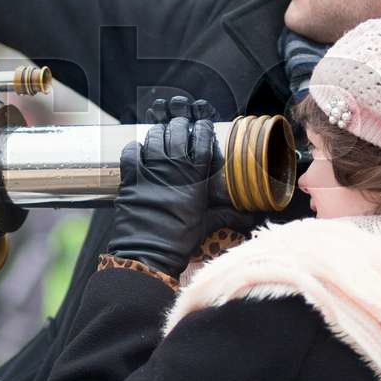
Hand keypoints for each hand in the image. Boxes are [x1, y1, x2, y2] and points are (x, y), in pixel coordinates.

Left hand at [106, 96, 218, 279]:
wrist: (148, 255)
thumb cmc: (179, 240)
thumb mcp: (206, 225)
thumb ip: (227, 216)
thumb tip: (250, 218)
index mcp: (195, 180)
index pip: (202, 142)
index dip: (202, 129)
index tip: (202, 125)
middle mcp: (173, 171)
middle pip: (177, 133)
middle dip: (179, 125)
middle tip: (180, 126)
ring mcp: (150, 173)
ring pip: (154, 138)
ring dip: (157, 132)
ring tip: (160, 134)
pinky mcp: (130, 180)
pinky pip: (130, 153)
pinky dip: (133, 148)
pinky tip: (137, 149)